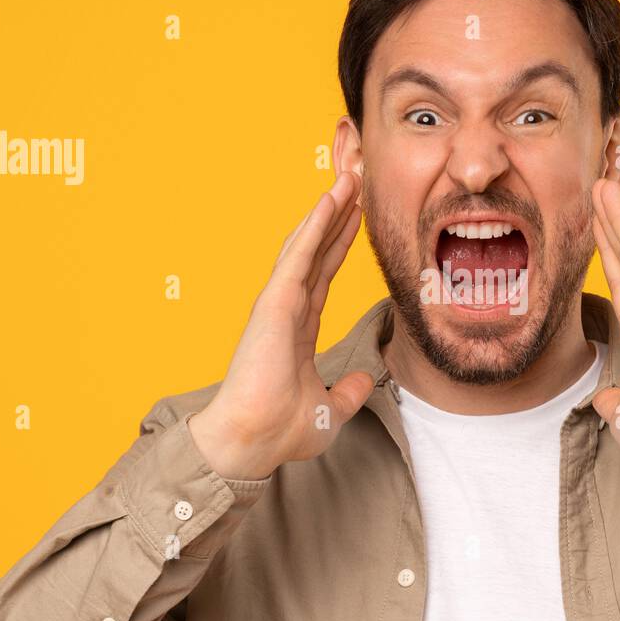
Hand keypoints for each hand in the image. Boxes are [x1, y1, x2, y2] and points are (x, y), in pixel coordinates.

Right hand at [188, 170, 374, 480]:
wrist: (251, 443)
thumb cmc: (278, 431)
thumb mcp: (329, 410)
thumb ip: (348, 392)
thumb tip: (367, 380)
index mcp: (297, 328)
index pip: (325, 274)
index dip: (341, 243)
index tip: (357, 214)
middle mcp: (287, 309)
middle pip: (318, 251)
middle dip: (338, 215)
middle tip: (357, 178)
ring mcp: (279, 304)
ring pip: (308, 245)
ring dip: (329, 210)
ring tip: (350, 177)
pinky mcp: (274, 305)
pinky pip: (300, 258)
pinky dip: (315, 227)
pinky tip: (331, 199)